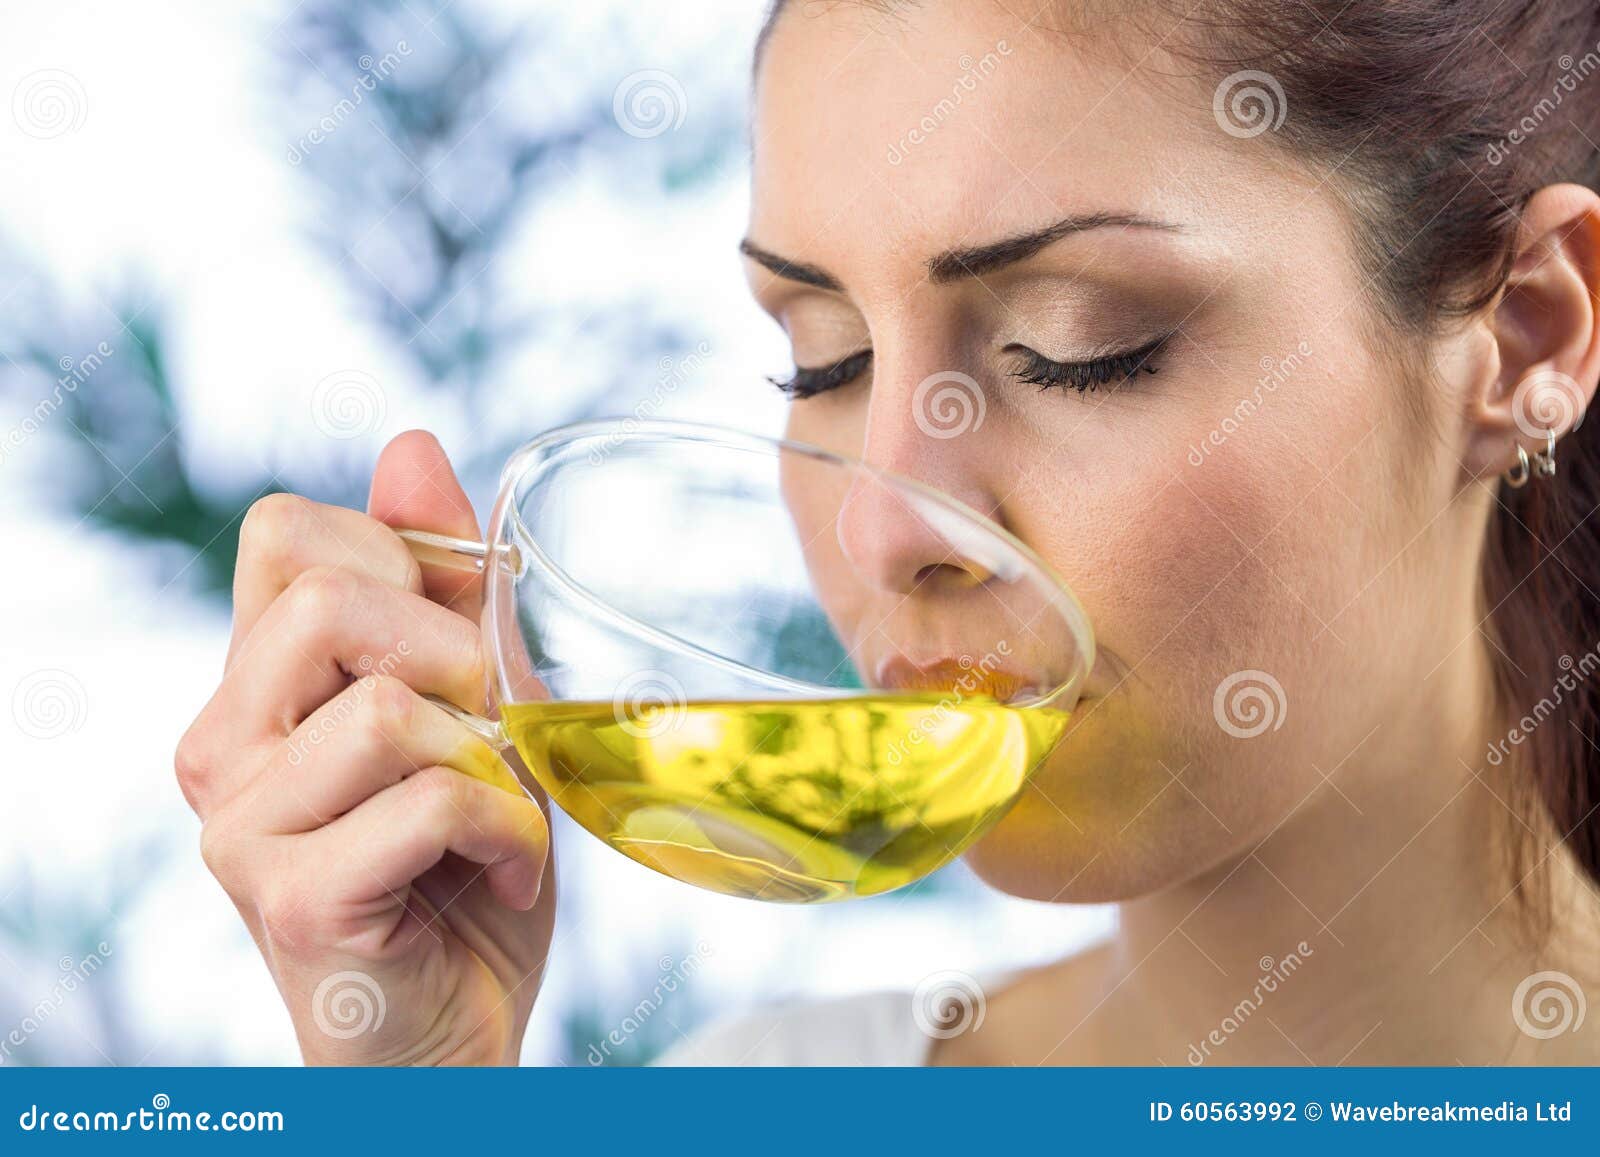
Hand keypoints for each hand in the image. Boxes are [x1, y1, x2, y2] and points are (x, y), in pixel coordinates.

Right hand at [176, 431, 555, 1064]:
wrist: (449, 1036)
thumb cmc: (457, 873)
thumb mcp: (467, 710)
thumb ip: (439, 585)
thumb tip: (411, 445)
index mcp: (256, 684)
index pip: (285, 531)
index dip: (401, 557)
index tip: (459, 646)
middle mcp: (221, 745)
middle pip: (331, 599)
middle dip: (458, 655)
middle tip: (490, 735)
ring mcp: (243, 826)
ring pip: (391, 705)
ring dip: (492, 761)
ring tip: (499, 819)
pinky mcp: (291, 899)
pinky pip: (431, 801)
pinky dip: (507, 833)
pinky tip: (508, 875)